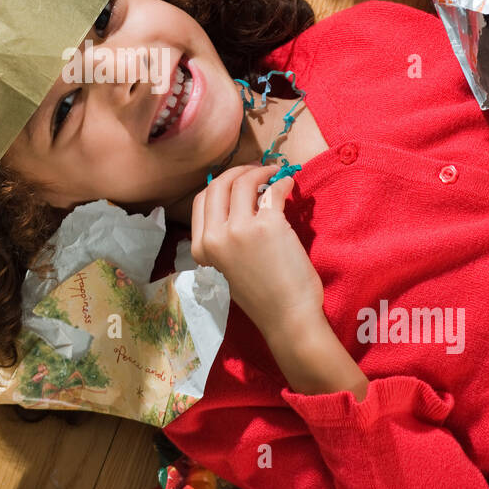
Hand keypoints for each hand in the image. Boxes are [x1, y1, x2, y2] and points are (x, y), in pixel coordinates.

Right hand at [189, 164, 324, 337]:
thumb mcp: (227, 266)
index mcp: (201, 249)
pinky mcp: (268, 225)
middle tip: (256, 170)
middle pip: (218, 185)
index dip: (220, 184)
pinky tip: (288, 185)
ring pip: (243, 182)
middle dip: (238, 171)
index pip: (201, 200)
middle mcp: (215, 237)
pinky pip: (272, 191)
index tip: (237, 180)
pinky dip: (281, 182)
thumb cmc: (262, 295)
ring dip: (261, 171)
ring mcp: (240, 229)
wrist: (287, 317)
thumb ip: (224, 237)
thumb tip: (240, 200)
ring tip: (275, 173)